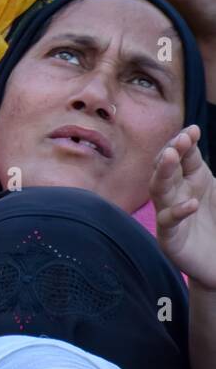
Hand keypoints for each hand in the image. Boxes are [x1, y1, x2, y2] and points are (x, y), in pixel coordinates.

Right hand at [150, 125, 215, 289]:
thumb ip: (213, 177)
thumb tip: (202, 150)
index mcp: (193, 179)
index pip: (184, 156)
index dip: (185, 142)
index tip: (192, 130)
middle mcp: (178, 193)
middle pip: (167, 168)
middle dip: (171, 152)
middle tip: (179, 141)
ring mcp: (170, 213)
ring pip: (159, 189)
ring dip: (163, 172)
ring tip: (170, 157)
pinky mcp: (170, 237)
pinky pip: (168, 221)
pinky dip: (177, 211)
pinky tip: (191, 203)